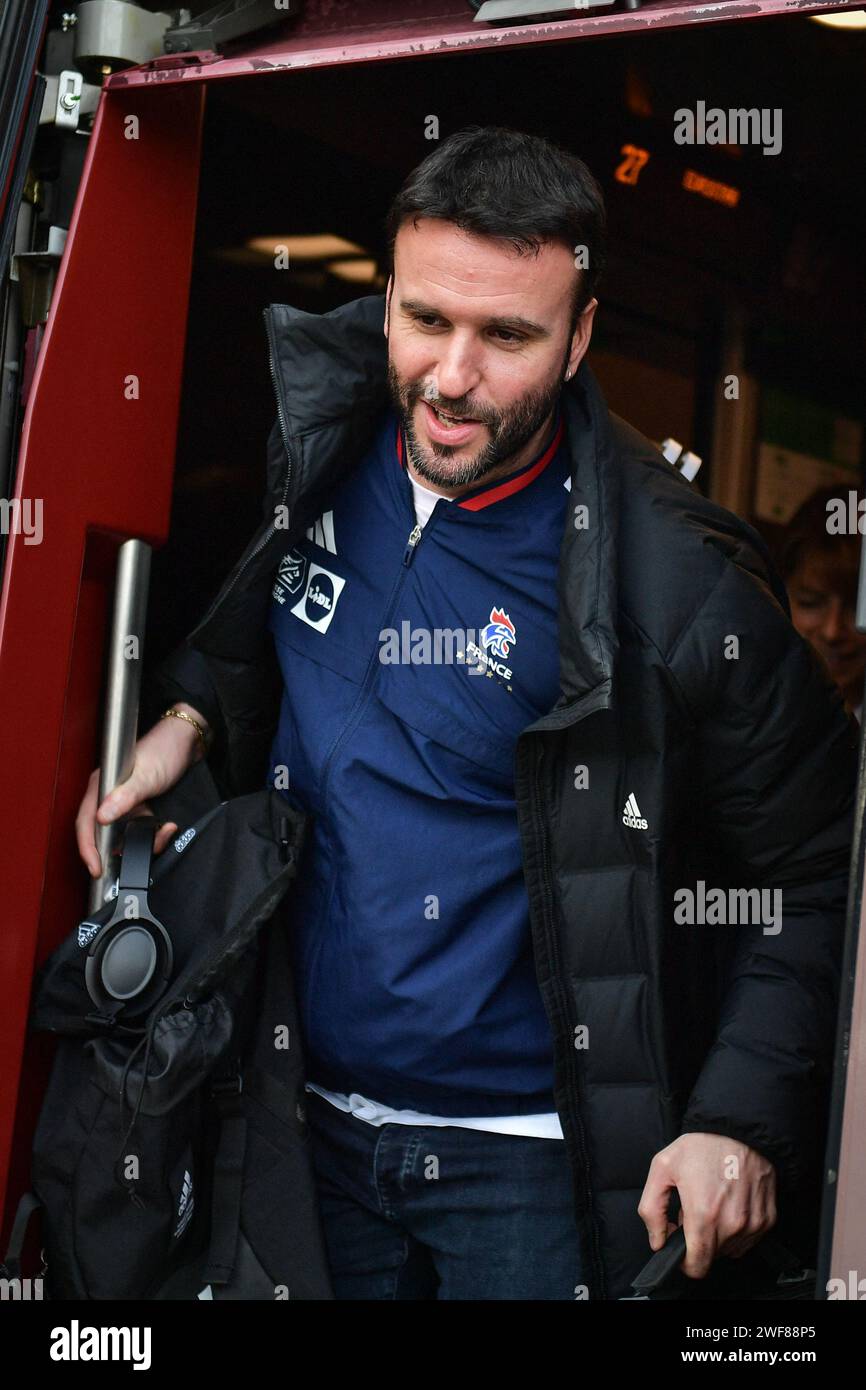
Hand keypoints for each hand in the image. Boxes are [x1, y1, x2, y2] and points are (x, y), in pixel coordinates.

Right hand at [75, 704, 208, 876]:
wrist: (187, 743)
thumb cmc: (163, 751)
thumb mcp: (146, 776)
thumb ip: (125, 797)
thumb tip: (101, 818)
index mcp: (101, 786)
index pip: (85, 822)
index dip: (87, 847)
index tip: (95, 868)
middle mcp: (109, 797)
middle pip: (104, 834)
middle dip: (122, 848)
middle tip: (134, 861)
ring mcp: (125, 804)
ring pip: (126, 835)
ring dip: (145, 840)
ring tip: (164, 832)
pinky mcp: (140, 808)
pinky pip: (141, 830)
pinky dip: (155, 834)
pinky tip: (168, 826)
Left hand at [637, 1132, 776, 1278]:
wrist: (740, 1129)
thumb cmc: (702, 1146)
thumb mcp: (663, 1167)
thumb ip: (652, 1209)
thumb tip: (657, 1241)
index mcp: (704, 1215)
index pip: (697, 1266)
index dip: (684, 1261)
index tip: (680, 1246)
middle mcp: (732, 1224)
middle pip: (712, 1257)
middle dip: (699, 1241)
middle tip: (694, 1212)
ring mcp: (753, 1224)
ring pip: (730, 1249)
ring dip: (718, 1235)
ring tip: (713, 1204)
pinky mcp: (767, 1220)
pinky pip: (747, 1240)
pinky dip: (736, 1229)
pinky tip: (729, 1204)